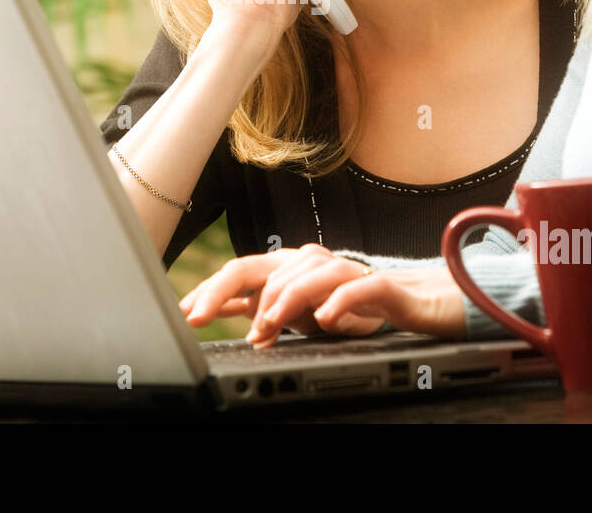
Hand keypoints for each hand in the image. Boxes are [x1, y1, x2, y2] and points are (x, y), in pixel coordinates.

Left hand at [178, 244, 467, 346]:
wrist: (406, 301)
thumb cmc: (345, 302)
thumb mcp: (292, 309)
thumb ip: (255, 306)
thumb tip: (211, 308)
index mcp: (288, 266)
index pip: (242, 271)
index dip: (210, 289)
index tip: (186, 314)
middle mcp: (310, 262)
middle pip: (264, 268)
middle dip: (229, 291)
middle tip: (206, 318)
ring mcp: (343, 271)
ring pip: (306, 276)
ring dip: (282, 303)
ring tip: (266, 328)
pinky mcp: (376, 285)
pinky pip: (356, 288)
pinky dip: (338, 303)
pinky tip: (325, 319)